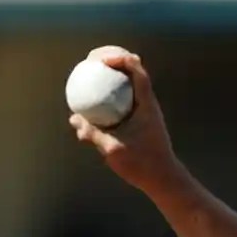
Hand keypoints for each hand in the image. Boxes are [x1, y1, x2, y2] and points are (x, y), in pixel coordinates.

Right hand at [68, 46, 185, 194]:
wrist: (162, 178)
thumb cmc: (142, 165)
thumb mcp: (113, 150)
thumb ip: (94, 134)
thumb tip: (74, 118)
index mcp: (146, 106)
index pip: (138, 73)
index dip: (121, 59)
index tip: (99, 60)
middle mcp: (147, 104)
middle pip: (133, 70)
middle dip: (113, 58)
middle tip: (91, 59)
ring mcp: (143, 110)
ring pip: (128, 83)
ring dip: (112, 73)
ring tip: (89, 69)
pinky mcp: (138, 119)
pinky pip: (122, 98)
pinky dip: (109, 93)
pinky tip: (89, 100)